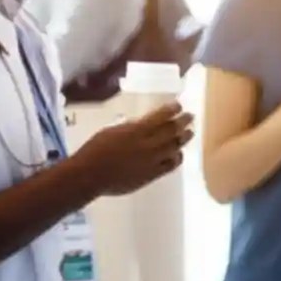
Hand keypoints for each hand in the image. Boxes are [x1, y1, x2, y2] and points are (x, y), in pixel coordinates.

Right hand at [73, 102, 194, 196]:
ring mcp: (152, 160)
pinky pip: (171, 165)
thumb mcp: (113, 131)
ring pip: (175, 146)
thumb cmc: (95, 150)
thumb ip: (131, 127)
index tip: (178, 105)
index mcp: (137, 130)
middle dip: (184, 121)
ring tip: (190, 132)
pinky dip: (177, 157)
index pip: (161, 116)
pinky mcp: (152, 175)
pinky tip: (178, 154)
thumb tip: (143, 123)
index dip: (173, 109)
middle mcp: (148, 143)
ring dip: (184, 138)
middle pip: (172, 130)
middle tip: (190, 116)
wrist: (89, 175)